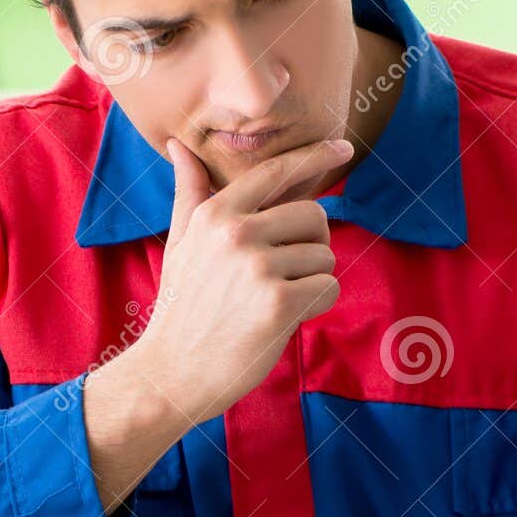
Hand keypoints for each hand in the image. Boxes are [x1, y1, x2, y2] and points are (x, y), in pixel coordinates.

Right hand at [124, 135, 352, 427]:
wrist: (172, 371)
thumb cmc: (181, 306)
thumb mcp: (180, 243)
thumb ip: (190, 192)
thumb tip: (179, 145)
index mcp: (215, 214)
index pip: (276, 172)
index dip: (315, 156)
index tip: (343, 147)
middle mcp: (236, 233)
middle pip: (314, 216)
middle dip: (309, 245)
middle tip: (279, 275)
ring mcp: (257, 266)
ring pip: (325, 255)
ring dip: (310, 281)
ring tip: (270, 302)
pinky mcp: (279, 302)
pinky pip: (328, 287)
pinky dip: (315, 305)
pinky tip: (282, 319)